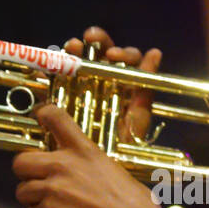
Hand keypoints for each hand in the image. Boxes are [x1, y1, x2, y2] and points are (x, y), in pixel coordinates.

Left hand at [13, 26, 170, 207]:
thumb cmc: (134, 204)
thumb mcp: (115, 170)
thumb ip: (91, 163)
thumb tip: (85, 167)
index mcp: (84, 150)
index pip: (54, 117)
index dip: (41, 114)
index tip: (38, 117)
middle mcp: (64, 165)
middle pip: (20, 161)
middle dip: (26, 174)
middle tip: (39, 183)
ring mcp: (54, 189)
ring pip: (23, 192)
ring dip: (34, 202)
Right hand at [61, 26, 159, 143]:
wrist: (100, 167)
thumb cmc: (124, 144)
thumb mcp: (138, 117)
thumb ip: (145, 85)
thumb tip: (155, 52)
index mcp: (126, 82)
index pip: (126, 58)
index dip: (122, 52)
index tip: (113, 55)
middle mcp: (106, 80)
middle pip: (102, 52)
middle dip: (97, 41)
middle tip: (90, 39)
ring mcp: (85, 86)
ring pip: (81, 60)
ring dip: (76, 49)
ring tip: (71, 47)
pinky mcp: (65, 95)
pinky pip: (60, 77)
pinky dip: (55, 67)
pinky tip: (53, 62)